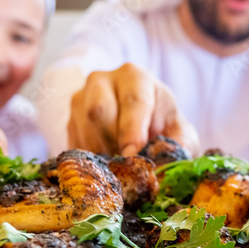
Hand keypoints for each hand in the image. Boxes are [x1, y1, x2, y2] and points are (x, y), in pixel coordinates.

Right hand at [68, 63, 199, 156]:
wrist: (141, 122)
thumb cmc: (162, 125)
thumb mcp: (179, 133)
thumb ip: (177, 147)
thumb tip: (163, 170)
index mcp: (135, 77)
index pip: (132, 100)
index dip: (131, 130)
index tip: (132, 154)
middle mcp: (102, 80)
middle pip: (98, 110)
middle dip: (112, 142)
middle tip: (126, 164)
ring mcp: (81, 98)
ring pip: (83, 130)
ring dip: (101, 154)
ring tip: (120, 165)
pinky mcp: (69, 120)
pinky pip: (73, 143)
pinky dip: (90, 160)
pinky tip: (107, 164)